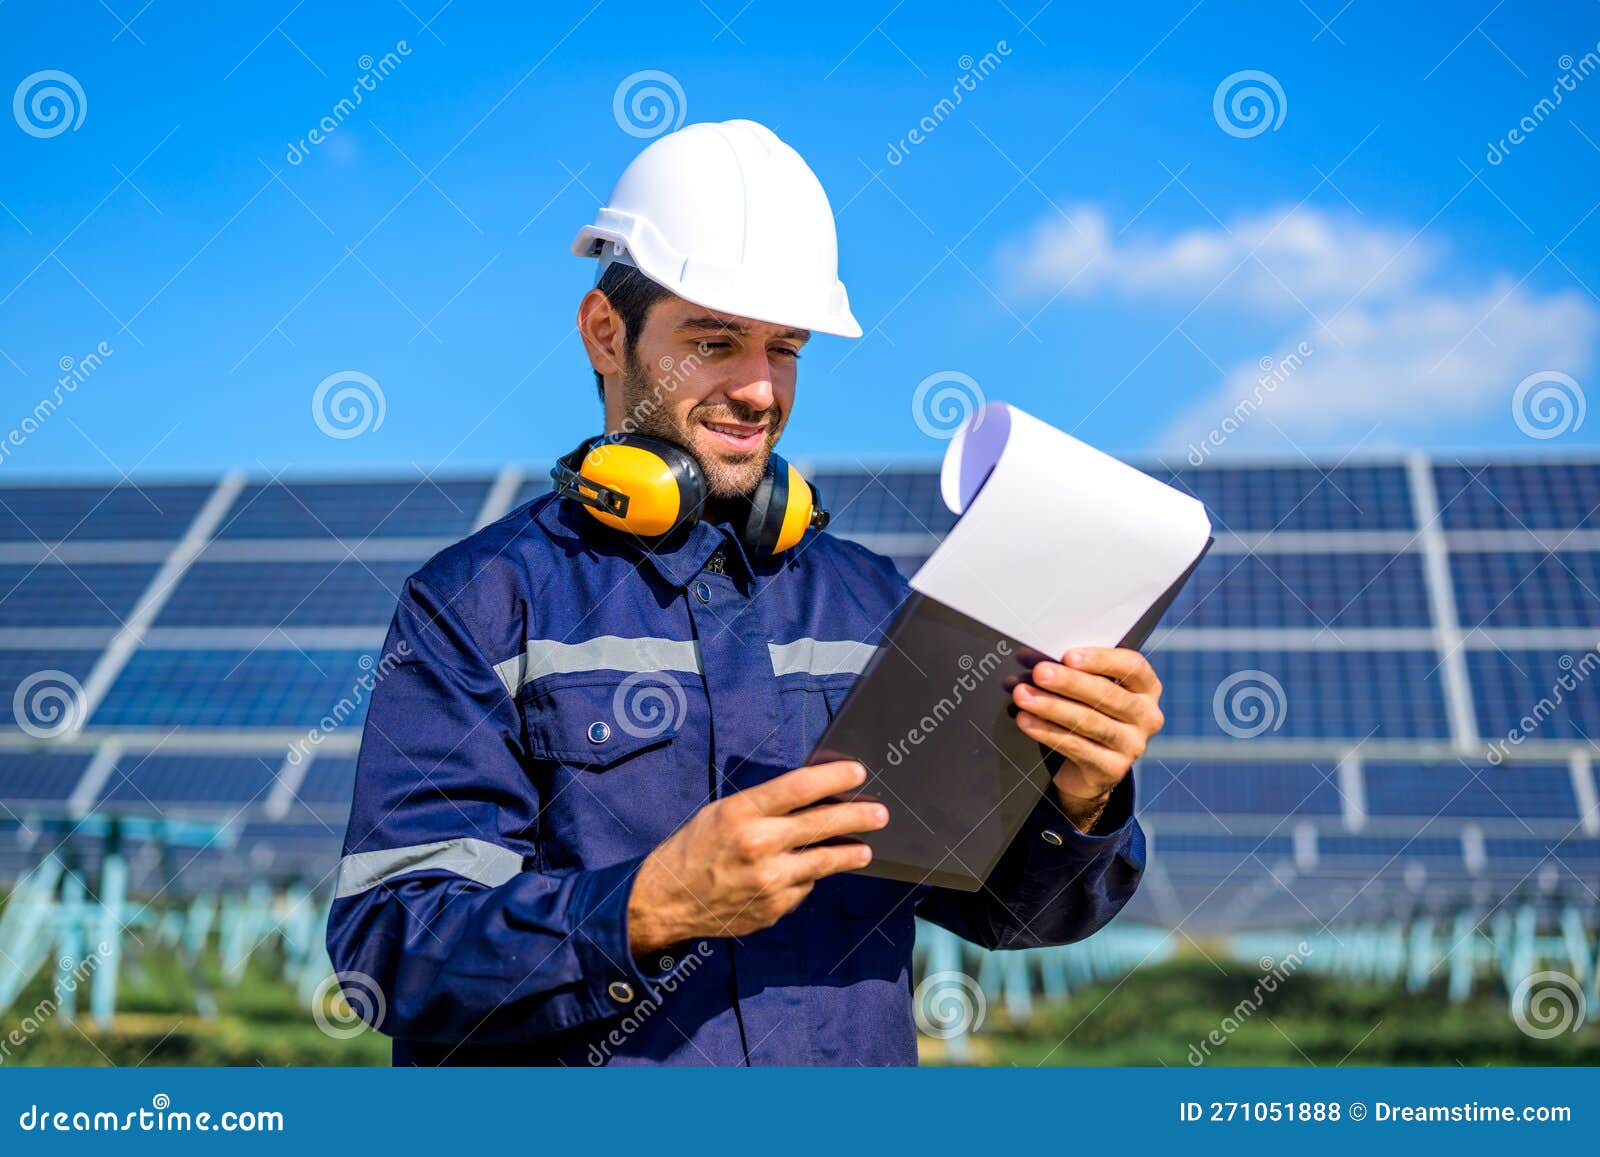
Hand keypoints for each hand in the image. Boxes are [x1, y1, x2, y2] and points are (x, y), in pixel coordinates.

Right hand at [627, 760, 888, 956]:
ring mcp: (768, 881)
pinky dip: (806, 879)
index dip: (834, 777)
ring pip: (823, 863)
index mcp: (742, 813)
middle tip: (880, 813)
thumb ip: (764, 806)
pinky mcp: (773, 908)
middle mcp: (758, 845)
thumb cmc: (694, 848)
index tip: (857, 772)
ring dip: (848, 854)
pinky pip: (802, 888)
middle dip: (858, 816)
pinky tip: (802, 874)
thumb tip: (812, 797)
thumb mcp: (722, 813)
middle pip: (822, 824)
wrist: (666, 900)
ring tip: (864, 850)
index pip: (799, 787)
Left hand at [1012, 647, 1163, 832]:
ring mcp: (1133, 745)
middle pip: (1107, 694)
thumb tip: (1043, 660)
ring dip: (1052, 706)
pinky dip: (1047, 732)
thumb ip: (1080, 674)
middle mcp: (1147, 717)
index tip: (1069, 655)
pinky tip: (1026, 721)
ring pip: (1090, 721)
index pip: (1133, 666)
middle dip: (1069, 682)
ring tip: (1023, 696)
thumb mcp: (1093, 692)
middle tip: (1039, 672)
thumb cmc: (1090, 714)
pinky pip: (1076, 747)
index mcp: (1147, 689)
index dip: (1101, 660)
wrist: (1089, 769)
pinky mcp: (1113, 769)